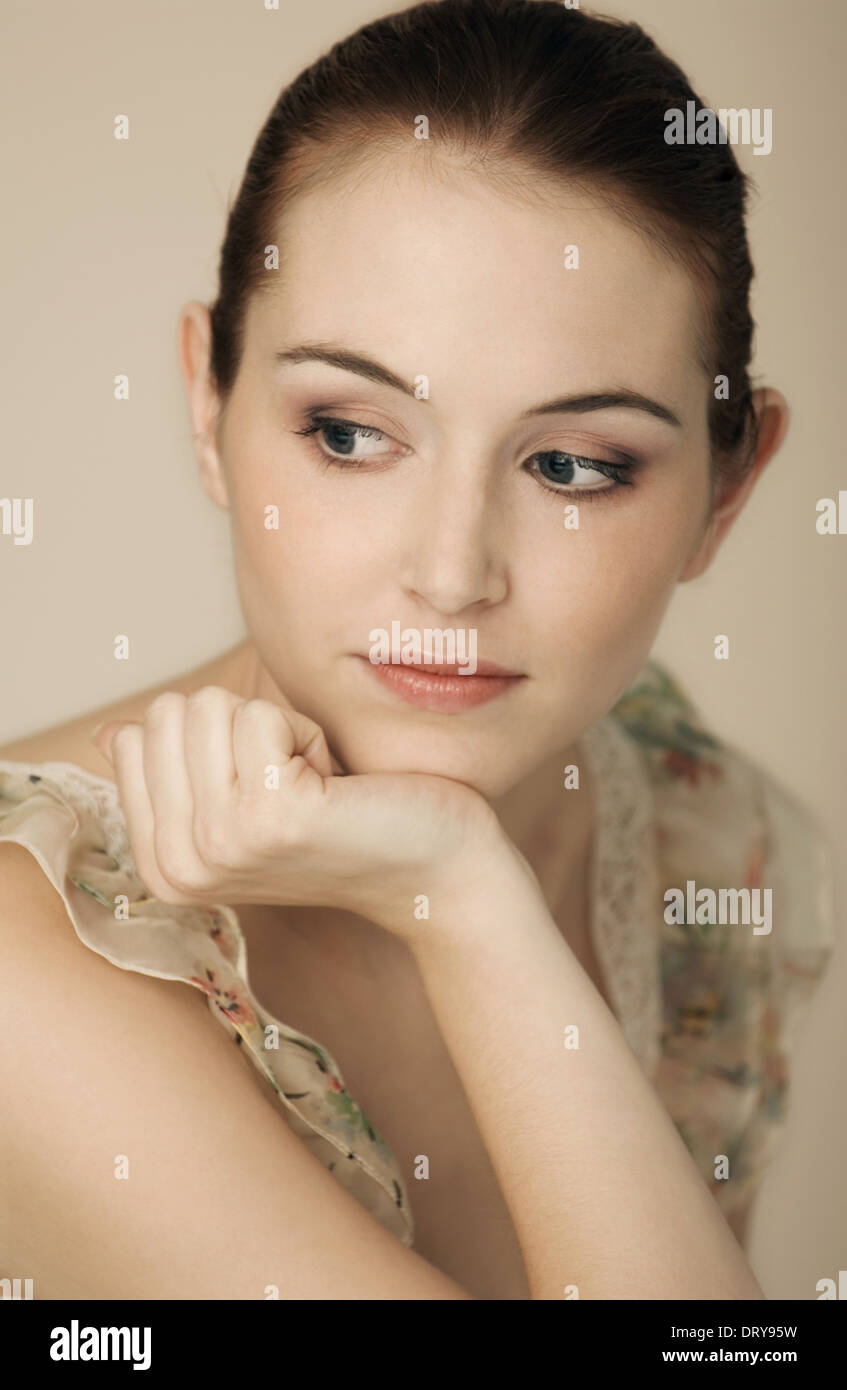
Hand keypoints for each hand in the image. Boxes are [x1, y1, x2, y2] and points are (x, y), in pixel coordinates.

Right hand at [90, 685, 507, 941]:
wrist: (430, 869)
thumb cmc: (343, 822)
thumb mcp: (242, 800)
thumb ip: (176, 770)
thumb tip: (110, 732)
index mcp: (162, 864)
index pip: (141, 731)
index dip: (214, 738)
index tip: (263, 787)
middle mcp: (179, 865)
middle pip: (172, 711)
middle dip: (243, 727)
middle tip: (295, 784)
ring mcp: (220, 844)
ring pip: (210, 706)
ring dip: (278, 730)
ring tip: (315, 786)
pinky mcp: (269, 817)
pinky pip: (261, 715)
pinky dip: (307, 733)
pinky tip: (334, 787)